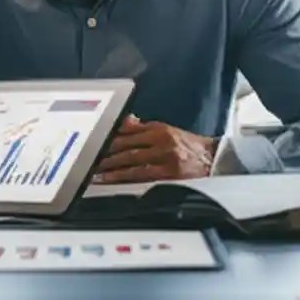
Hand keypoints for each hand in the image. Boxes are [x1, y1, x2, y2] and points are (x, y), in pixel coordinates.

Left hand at [92, 115, 215, 183]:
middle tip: (86, 158)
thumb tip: (124, 121)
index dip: (107, 137)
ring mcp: (164, 156)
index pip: (126, 130)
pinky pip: (140, 174)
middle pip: (124, 145)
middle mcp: (160, 139)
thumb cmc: (189, 147)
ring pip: (129, 160)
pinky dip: (122, 176)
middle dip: (103, 152)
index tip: (91, 142)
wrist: (213, 160)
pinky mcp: (168, 172)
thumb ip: (143, 128)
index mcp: (158, 128)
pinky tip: (110, 179)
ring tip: (92, 170)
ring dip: (108, 166)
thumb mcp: (166, 132)